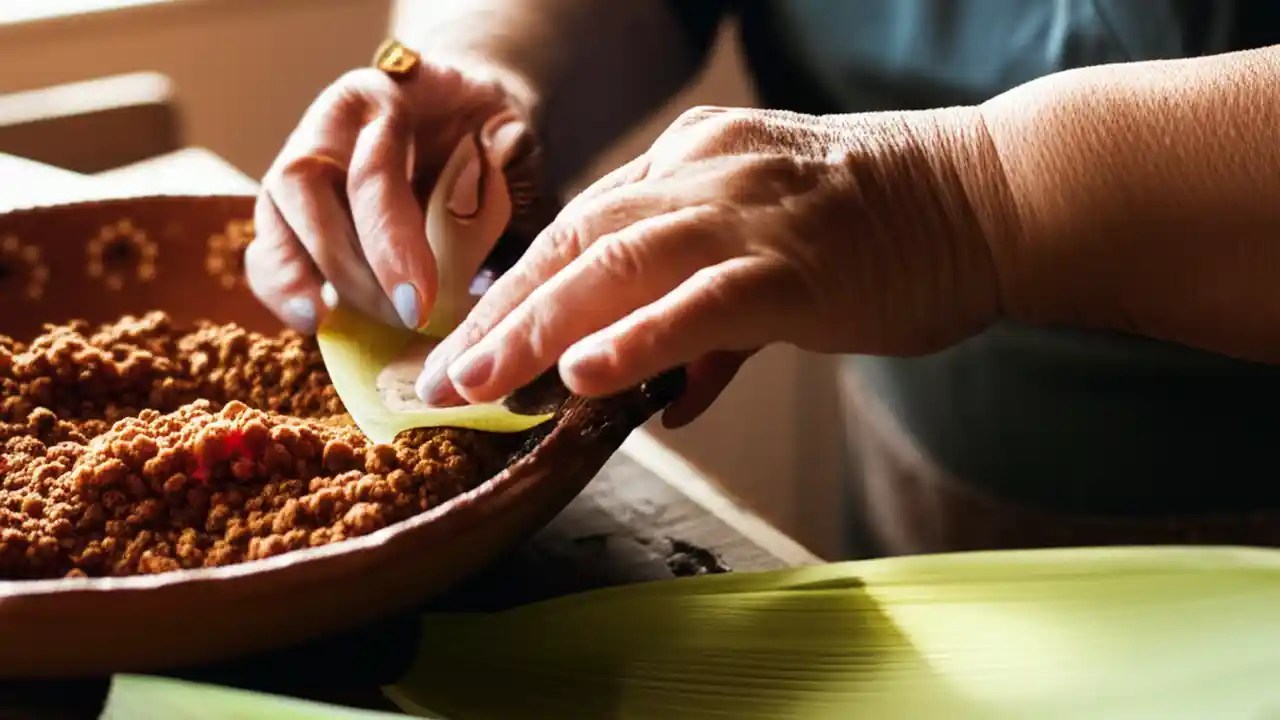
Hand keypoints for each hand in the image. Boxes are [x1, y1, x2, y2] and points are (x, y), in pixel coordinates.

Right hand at [245, 54, 539, 332]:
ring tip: (329, 325)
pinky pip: (268, 247)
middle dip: (351, 271)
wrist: (455, 109)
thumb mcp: (500, 119)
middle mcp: (328, 127)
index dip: (391, 243)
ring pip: (278, 220)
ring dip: (300, 280)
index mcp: (382, 97)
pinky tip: (311, 320)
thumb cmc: (478, 123)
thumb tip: (495, 153)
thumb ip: (503, 141)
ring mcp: (299, 165)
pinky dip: (282, 286)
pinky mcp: (287, 206)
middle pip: (309, 196)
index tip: (421, 303)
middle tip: (399, 320)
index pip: (373, 173)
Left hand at [414, 105, 1014, 426]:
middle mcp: (703, 174)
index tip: (465, 343)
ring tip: (478, 386)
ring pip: (616, 265)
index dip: (514, 287)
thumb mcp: (779, 261)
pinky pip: (701, 302)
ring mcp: (748, 213)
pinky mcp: (795, 263)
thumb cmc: (887, 232)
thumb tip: (668, 394)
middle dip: (500, 315)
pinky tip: (584, 376)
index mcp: (693, 163)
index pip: (581, 225)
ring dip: (536, 329)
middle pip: (575, 242)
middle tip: (439, 379)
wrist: (992, 196)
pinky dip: (639, 338)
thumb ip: (713, 325)